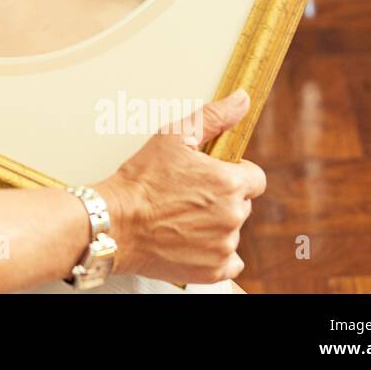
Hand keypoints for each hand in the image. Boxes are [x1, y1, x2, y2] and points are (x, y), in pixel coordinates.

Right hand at [92, 90, 266, 284]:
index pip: (255, 178)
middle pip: (241, 204)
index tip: (209, 177)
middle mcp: (232, 215)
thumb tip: (242, 99)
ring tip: (180, 218)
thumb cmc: (140, 179)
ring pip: (231, 231)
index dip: (233, 173)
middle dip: (220, 199)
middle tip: (187, 196)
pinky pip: (228, 261)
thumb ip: (214, 117)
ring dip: (214, 225)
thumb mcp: (174, 137)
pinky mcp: (213, 270)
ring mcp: (224, 245)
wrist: (115, 222)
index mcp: (229, 182)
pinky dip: (212, 254)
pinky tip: (188, 241)